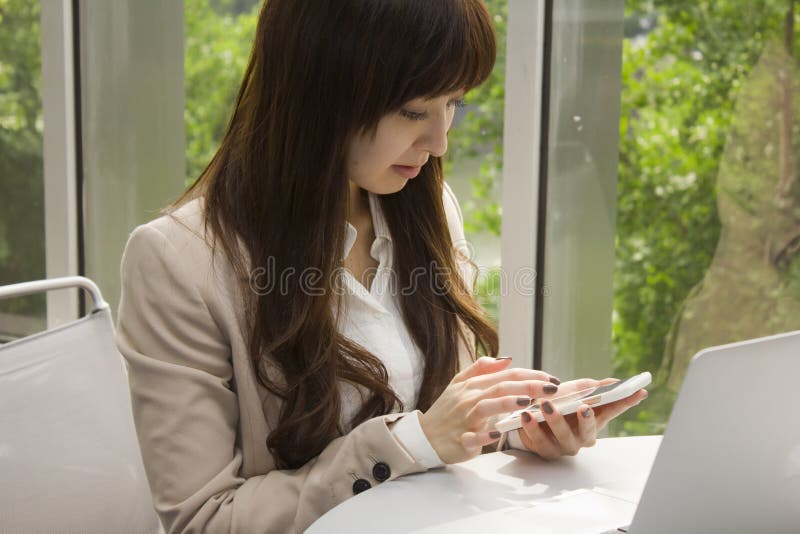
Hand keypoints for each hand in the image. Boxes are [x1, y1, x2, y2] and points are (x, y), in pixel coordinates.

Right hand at [418, 356, 560, 463]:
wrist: (424, 437)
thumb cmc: (446, 410)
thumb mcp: (459, 383)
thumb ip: (481, 368)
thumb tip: (507, 359)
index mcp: (472, 385)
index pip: (505, 375)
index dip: (530, 374)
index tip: (552, 378)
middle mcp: (468, 399)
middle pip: (501, 387)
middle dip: (529, 386)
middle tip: (553, 388)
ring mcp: (464, 419)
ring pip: (487, 406)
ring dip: (507, 403)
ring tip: (528, 402)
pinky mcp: (460, 440)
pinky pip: (473, 437)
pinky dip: (485, 436)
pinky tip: (499, 434)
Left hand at [516, 378, 647, 460]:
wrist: (530, 418)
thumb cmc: (556, 404)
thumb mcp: (573, 392)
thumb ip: (590, 388)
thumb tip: (613, 382)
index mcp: (593, 420)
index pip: (613, 410)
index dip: (626, 402)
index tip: (640, 392)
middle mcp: (582, 437)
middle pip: (589, 431)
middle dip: (587, 420)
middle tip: (583, 407)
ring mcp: (565, 446)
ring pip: (563, 436)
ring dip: (555, 420)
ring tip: (546, 405)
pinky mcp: (546, 451)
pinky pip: (539, 441)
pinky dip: (532, 428)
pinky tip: (527, 415)